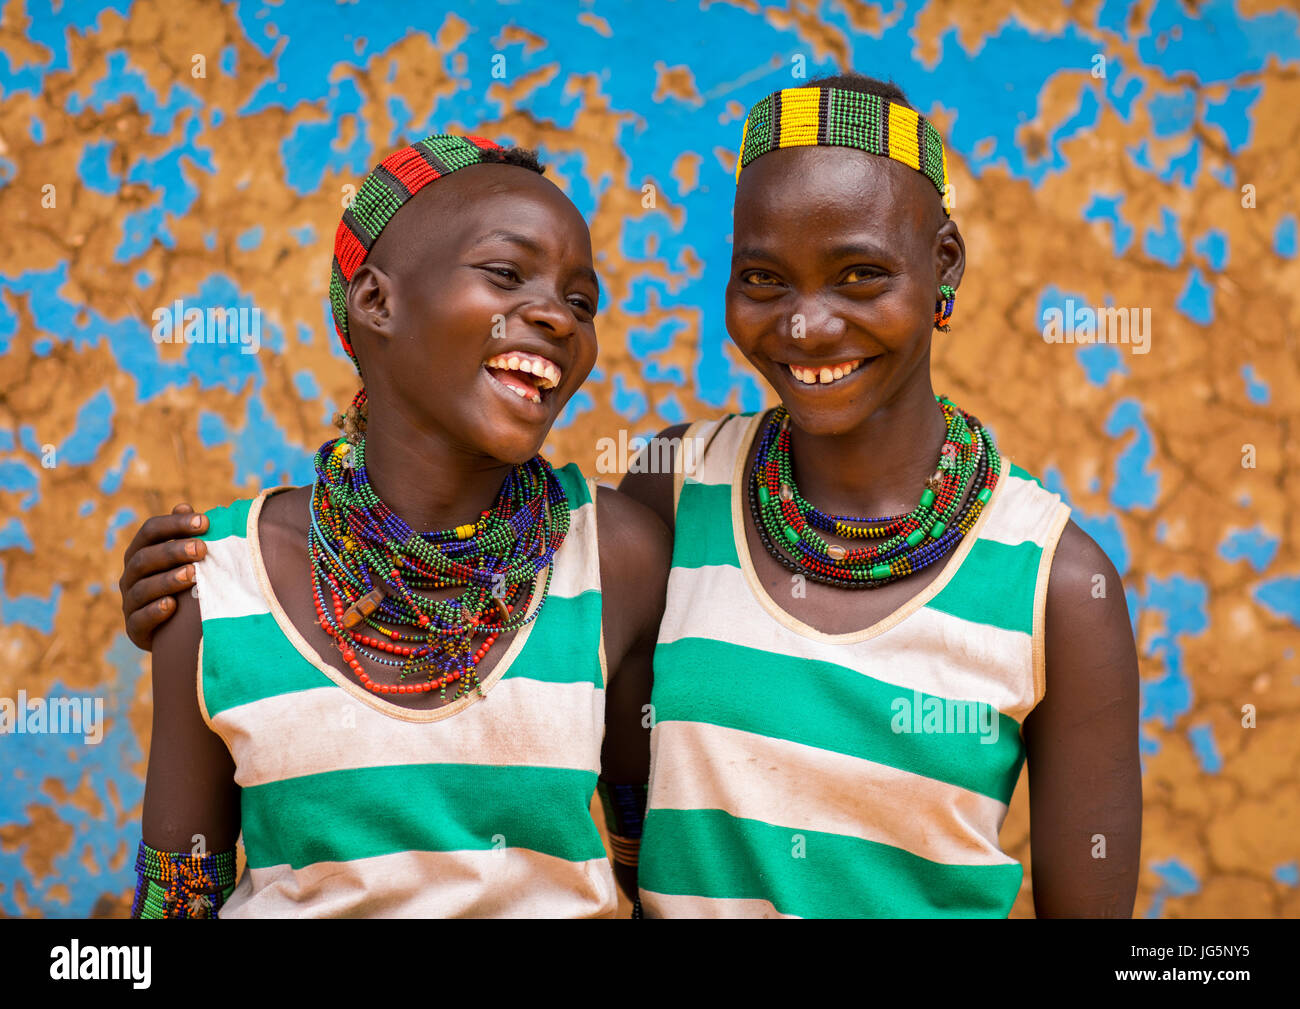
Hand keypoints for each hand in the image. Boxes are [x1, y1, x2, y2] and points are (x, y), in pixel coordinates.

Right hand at [118, 503, 207, 650]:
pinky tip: (172, 606)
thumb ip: (183, 535)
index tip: (205, 522)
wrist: (174, 631)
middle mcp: (131, 576)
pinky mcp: (134, 629)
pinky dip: (155, 612)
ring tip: (193, 574)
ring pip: (142, 589)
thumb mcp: (184, 559)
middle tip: (202, 549)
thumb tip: (184, 506)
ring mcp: (130, 603)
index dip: (175, 524)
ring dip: (168, 580)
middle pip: (145, 558)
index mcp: (140, 552)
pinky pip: (140, 620)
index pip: (151, 531)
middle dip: (173, 551)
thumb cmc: (182, 584)